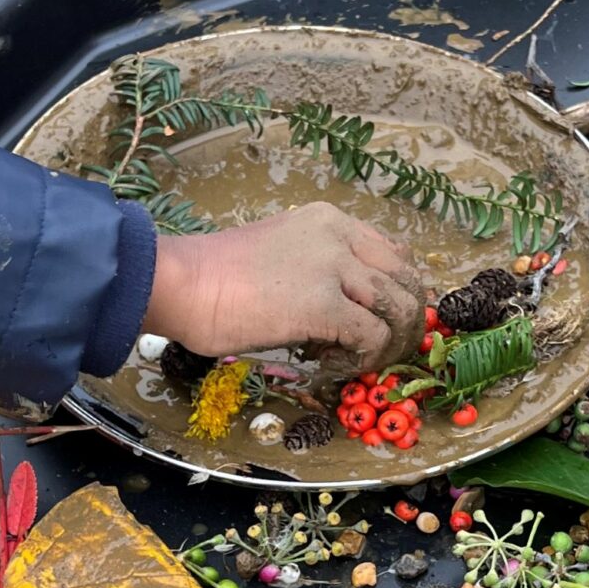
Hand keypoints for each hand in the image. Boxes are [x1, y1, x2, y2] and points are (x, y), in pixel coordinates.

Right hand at [148, 205, 427, 366]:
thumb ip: (319, 266)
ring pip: (400, 309)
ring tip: (361, 362)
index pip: (394, 254)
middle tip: (387, 351)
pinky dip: (364, 359)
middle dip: (407, 322)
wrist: (181, 283)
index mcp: (330, 221)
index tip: (384, 322)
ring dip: (390, 345)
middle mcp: (340, 236)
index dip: (399, 293)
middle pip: (407, 280)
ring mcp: (335, 268)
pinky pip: (373, 338)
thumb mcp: (281, 251)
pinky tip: (336, 365)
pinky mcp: (325, 305)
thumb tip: (346, 305)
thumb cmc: (216, 275)